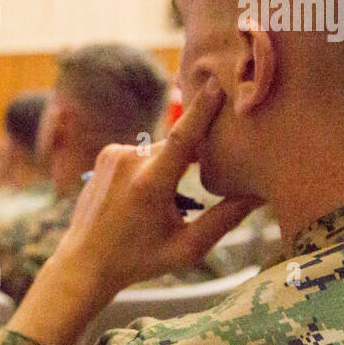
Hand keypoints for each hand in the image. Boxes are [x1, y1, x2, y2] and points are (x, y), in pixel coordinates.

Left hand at [8, 77, 261, 344]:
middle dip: (195, 160)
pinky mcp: (106, 153)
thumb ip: (224, 219)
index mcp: (149, 183)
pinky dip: (152, 167)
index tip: (217, 83)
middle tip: (201, 186)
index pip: (183, 137)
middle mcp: (129, 161)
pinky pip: (143, 153)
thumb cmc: (139, 259)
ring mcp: (113, 154)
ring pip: (161, 150)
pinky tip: (142, 198)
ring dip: (171, 168)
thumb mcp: (187, 248)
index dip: (203, 110)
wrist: (84, 262)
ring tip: (160, 205)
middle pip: (179, 147)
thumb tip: (259, 195)